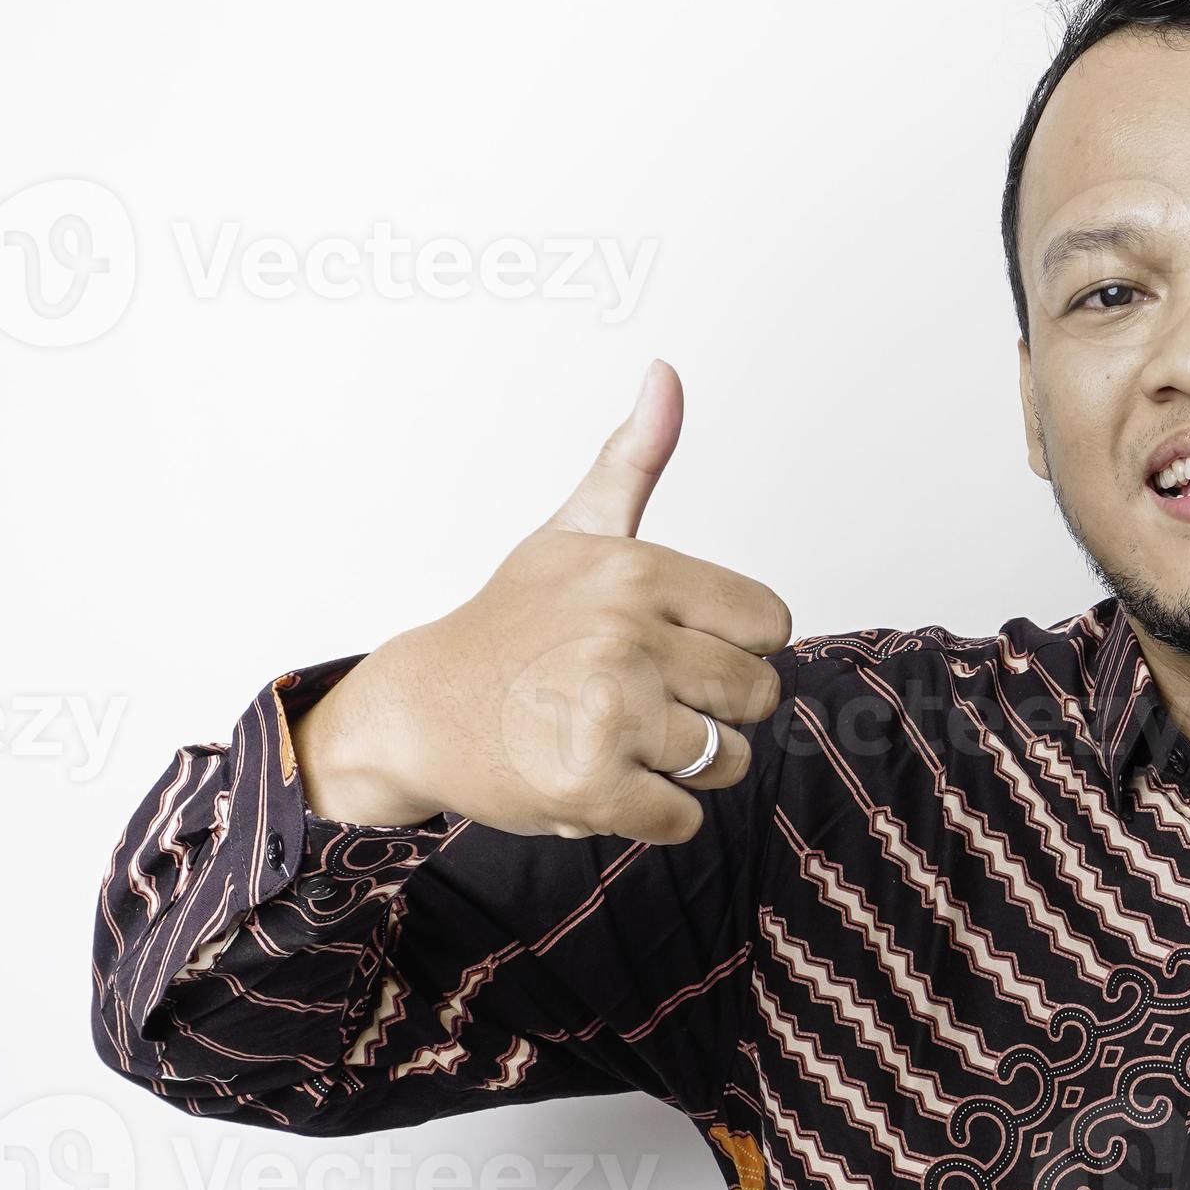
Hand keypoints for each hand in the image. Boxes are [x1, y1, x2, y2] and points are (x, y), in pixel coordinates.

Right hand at [293, 361, 791, 843]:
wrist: (417, 711)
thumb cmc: (509, 623)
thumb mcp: (573, 532)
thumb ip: (633, 461)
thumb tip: (667, 372)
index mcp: (638, 571)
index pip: (771, 626)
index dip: (731, 646)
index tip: (670, 646)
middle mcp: (627, 634)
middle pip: (757, 697)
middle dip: (711, 709)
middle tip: (637, 699)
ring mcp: (610, 712)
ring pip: (728, 760)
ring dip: (680, 765)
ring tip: (612, 736)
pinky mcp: (591, 786)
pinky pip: (684, 817)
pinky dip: (652, 814)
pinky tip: (599, 780)